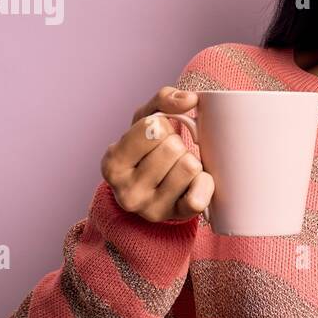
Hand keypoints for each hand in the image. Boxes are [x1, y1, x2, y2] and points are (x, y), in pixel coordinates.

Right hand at [100, 85, 214, 222]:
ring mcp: (150, 209)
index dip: (161, 126)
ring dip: (191, 161)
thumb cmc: (149, 150)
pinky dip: (204, 183)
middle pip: (172, 147)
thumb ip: (164, 99)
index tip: (156, 137)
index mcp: (113, 163)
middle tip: (169, 156)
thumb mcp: (146, 119)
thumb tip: (189, 100)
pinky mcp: (176, 218)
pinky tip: (194, 183)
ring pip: (189, 166)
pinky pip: (199, 197)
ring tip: (178, 169)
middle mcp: (126, 191)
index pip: (150, 128)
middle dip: (176, 144)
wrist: (153, 191)